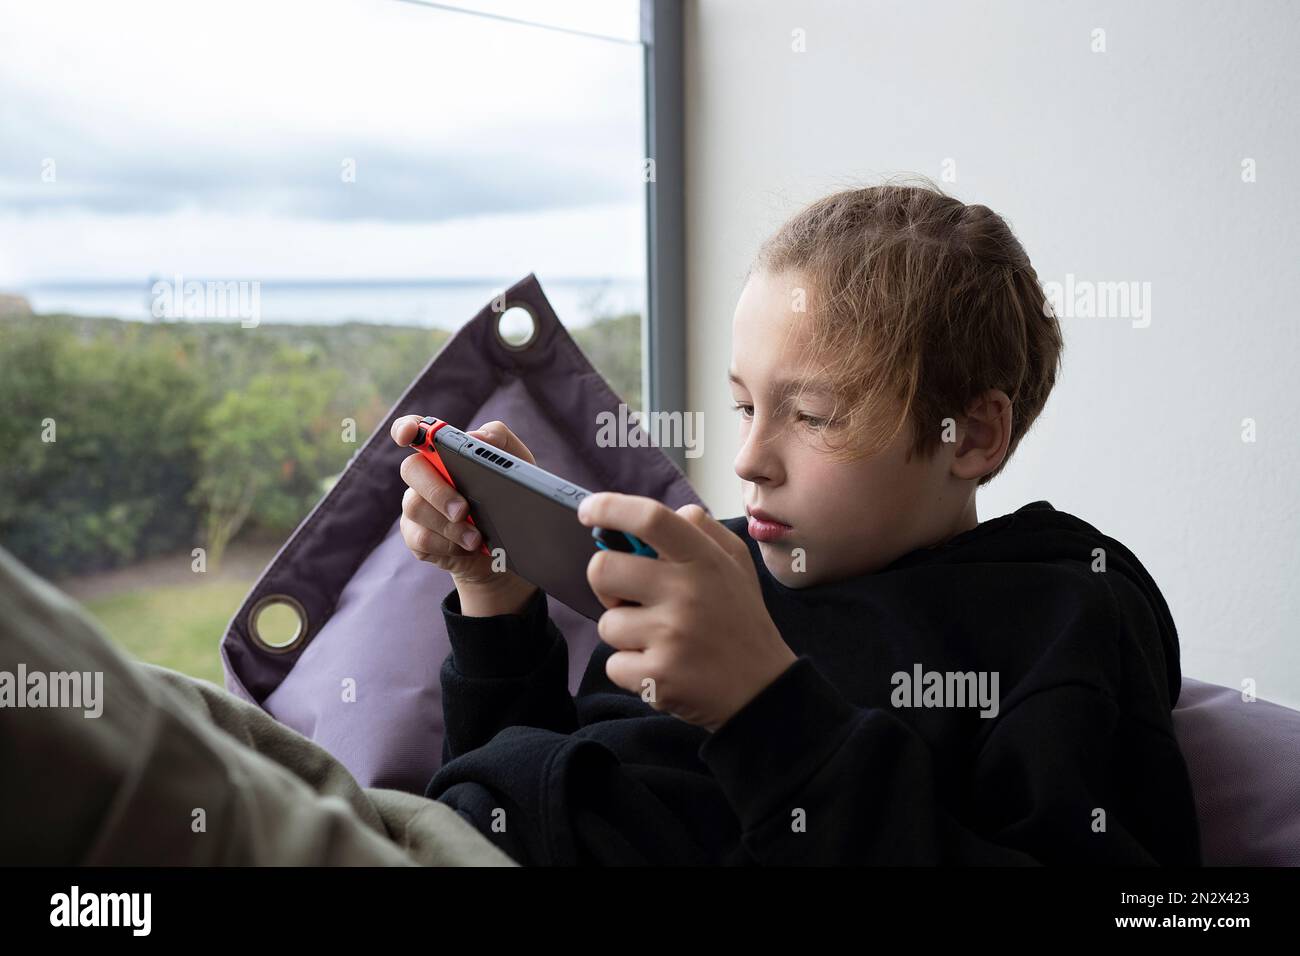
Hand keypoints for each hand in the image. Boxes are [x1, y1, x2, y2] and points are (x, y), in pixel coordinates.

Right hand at [390, 416, 535, 595]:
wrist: (513, 545)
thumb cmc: (511, 497)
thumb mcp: (519, 466)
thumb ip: (500, 440)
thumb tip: (478, 437)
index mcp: (445, 452)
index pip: (415, 430)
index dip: (406, 428)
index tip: (409, 434)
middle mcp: (426, 476)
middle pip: (412, 469)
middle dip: (437, 490)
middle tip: (463, 510)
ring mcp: (418, 507)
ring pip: (415, 507)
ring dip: (449, 525)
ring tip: (476, 537)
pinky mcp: (417, 538)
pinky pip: (421, 539)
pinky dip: (447, 545)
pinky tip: (467, 547)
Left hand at [577, 492, 796, 732]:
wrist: (764, 692)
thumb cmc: (741, 623)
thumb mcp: (737, 565)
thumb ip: (704, 531)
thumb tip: (669, 513)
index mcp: (704, 560)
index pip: (649, 518)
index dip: (610, 507)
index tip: (588, 511)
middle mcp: (686, 593)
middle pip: (602, 569)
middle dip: (605, 584)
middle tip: (627, 596)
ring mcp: (670, 636)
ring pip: (607, 623)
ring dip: (626, 634)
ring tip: (662, 641)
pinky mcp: (657, 677)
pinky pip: (614, 663)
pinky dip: (631, 669)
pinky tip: (663, 668)